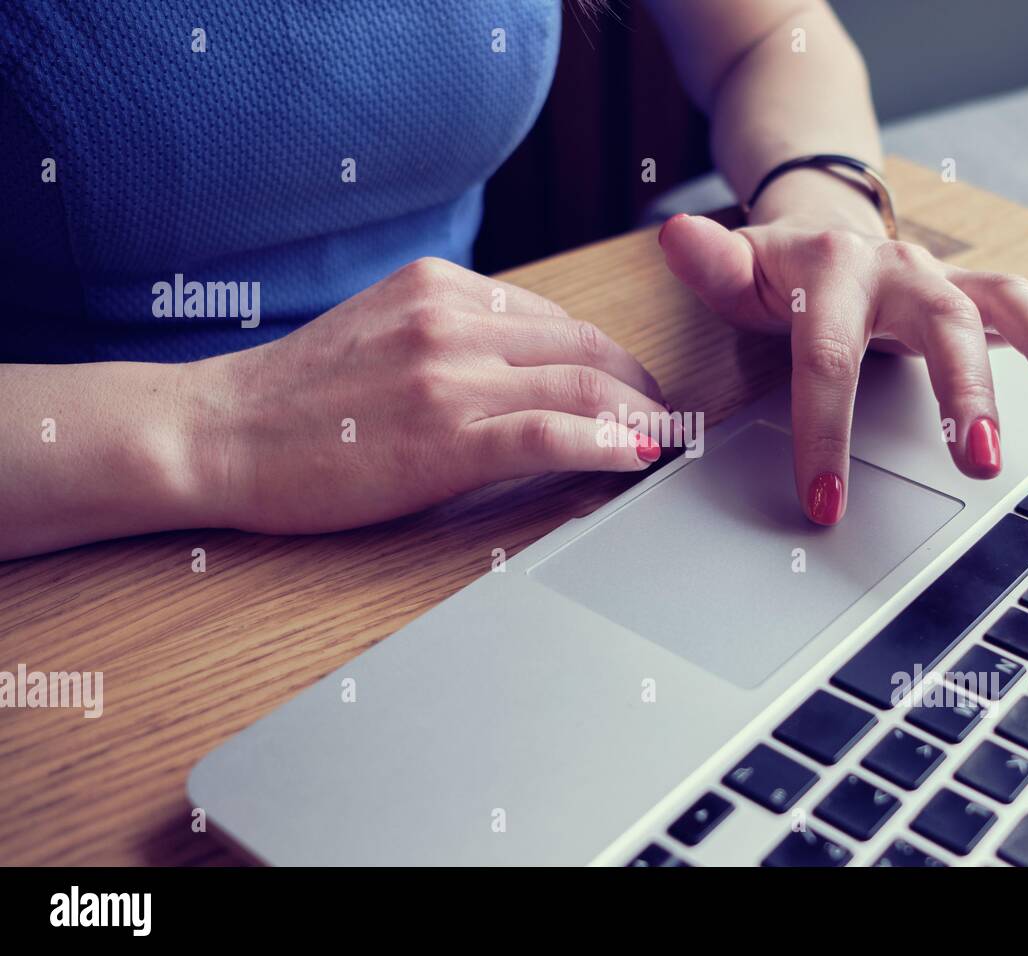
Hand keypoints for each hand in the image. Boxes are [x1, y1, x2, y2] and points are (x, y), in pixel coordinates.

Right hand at [189, 258, 667, 533]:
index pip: (557, 319)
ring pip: (582, 387)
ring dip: (639, 417)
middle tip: (664, 417)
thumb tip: (530, 366)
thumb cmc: (298, 398)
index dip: (609, 358)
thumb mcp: (383, 331)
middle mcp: (451, 319)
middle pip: (585, 348)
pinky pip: (551, 434)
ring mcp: (450, 375)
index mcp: (440, 288)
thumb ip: (455, 334)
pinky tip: (637, 457)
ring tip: (665, 440)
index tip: (631, 386)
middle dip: (638, 386)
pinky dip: (607, 444)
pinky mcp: (443, 436)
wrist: (218, 433)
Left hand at [658, 212, 1027, 524]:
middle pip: (942, 326)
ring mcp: (946, 283)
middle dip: (965, 391)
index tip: (826, 504)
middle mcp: (902, 274)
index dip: (824, 433)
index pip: (828, 361)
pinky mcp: (978, 294)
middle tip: (979, 458)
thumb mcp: (740, 269)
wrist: (824, 229)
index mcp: (836, 275)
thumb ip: (713, 263)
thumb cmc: (779, 272)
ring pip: (1005, 303)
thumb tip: (677, 237)